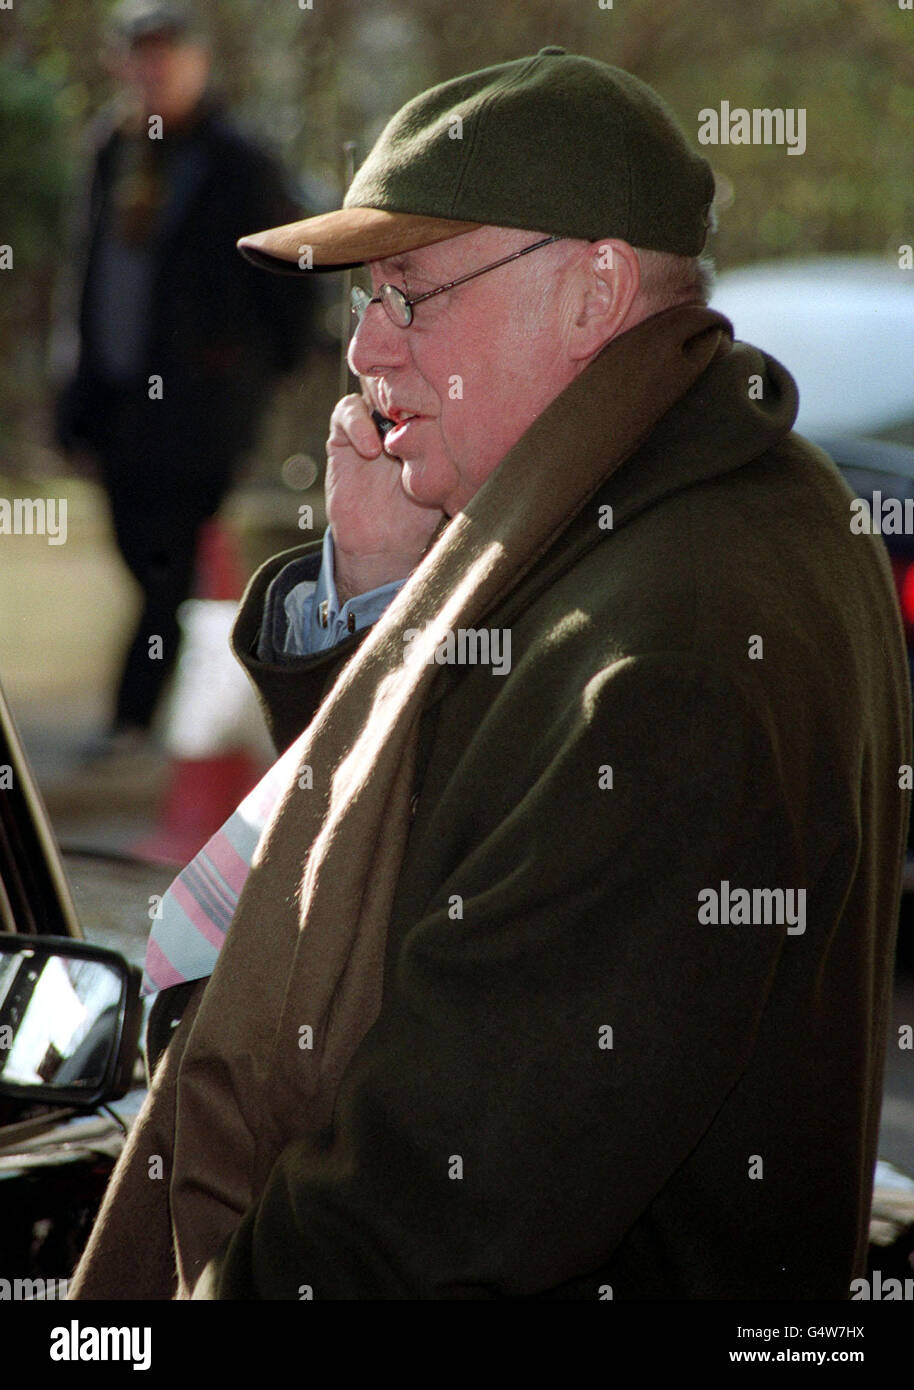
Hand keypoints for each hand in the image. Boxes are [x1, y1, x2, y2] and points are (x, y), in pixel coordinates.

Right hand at [325, 392, 444, 601]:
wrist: (386, 547)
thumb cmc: (425, 516)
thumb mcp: (452, 481)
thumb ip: (463, 455)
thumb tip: (499, 433)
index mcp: (428, 420)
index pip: (432, 382)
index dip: (440, 381)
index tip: (452, 396)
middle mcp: (399, 416)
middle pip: (403, 375)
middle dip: (413, 383)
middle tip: (427, 402)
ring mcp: (371, 423)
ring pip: (373, 385)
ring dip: (386, 398)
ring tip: (400, 426)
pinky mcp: (344, 437)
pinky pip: (347, 412)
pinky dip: (358, 424)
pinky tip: (373, 450)